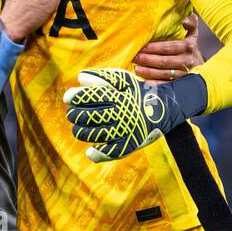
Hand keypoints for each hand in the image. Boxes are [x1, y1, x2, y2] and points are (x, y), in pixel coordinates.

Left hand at [62, 67, 183, 162]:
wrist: (163, 109)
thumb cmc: (137, 92)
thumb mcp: (123, 81)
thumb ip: (102, 77)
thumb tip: (80, 78)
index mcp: (120, 97)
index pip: (93, 96)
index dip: (77, 97)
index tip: (67, 98)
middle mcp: (123, 114)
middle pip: (91, 116)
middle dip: (76, 115)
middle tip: (71, 114)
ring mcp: (126, 130)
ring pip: (97, 135)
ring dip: (81, 132)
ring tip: (77, 129)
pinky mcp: (130, 144)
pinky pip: (111, 152)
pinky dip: (98, 154)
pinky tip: (90, 151)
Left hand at [132, 13, 200, 83]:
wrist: (204, 71)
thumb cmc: (191, 51)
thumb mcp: (193, 37)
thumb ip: (191, 24)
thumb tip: (187, 18)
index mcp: (188, 47)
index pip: (168, 47)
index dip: (154, 48)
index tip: (141, 47)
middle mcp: (186, 61)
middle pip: (164, 61)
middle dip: (148, 59)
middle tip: (134, 57)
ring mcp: (183, 74)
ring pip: (164, 73)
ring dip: (149, 72)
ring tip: (136, 68)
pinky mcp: (180, 84)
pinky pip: (166, 85)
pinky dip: (155, 84)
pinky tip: (144, 81)